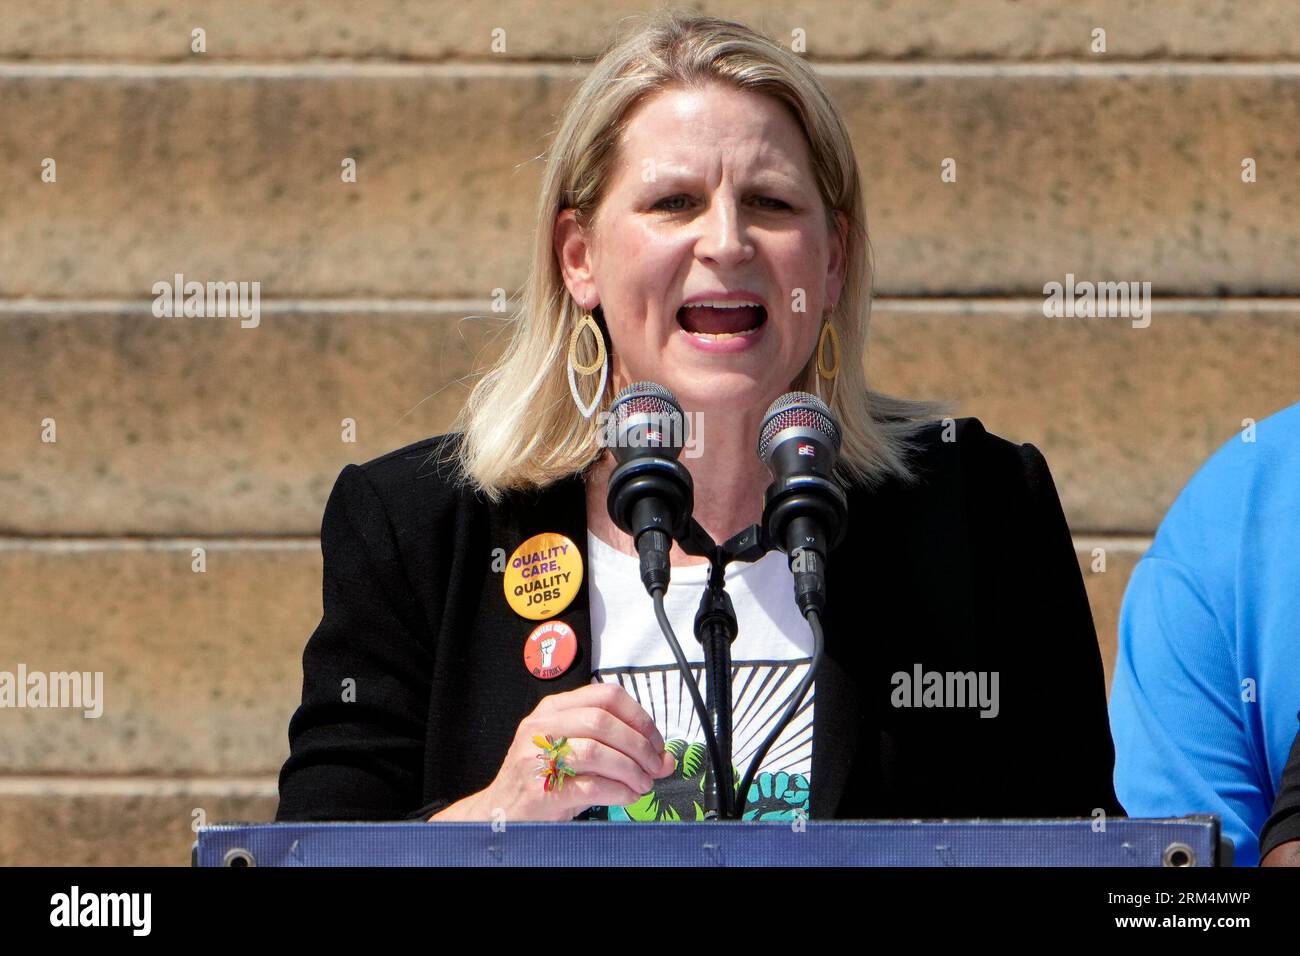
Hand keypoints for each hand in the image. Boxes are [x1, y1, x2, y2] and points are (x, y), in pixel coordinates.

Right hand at [453, 683, 675, 821]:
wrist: (501, 811)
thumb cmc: (543, 779)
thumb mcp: (575, 752)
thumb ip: (616, 748)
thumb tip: (664, 758)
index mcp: (554, 709)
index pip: (606, 695)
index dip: (639, 717)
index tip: (655, 740)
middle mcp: (543, 727)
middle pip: (604, 722)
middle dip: (639, 746)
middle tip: (655, 767)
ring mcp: (538, 758)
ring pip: (598, 752)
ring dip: (631, 770)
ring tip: (642, 784)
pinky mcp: (540, 790)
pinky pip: (591, 786)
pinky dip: (618, 792)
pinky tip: (627, 796)